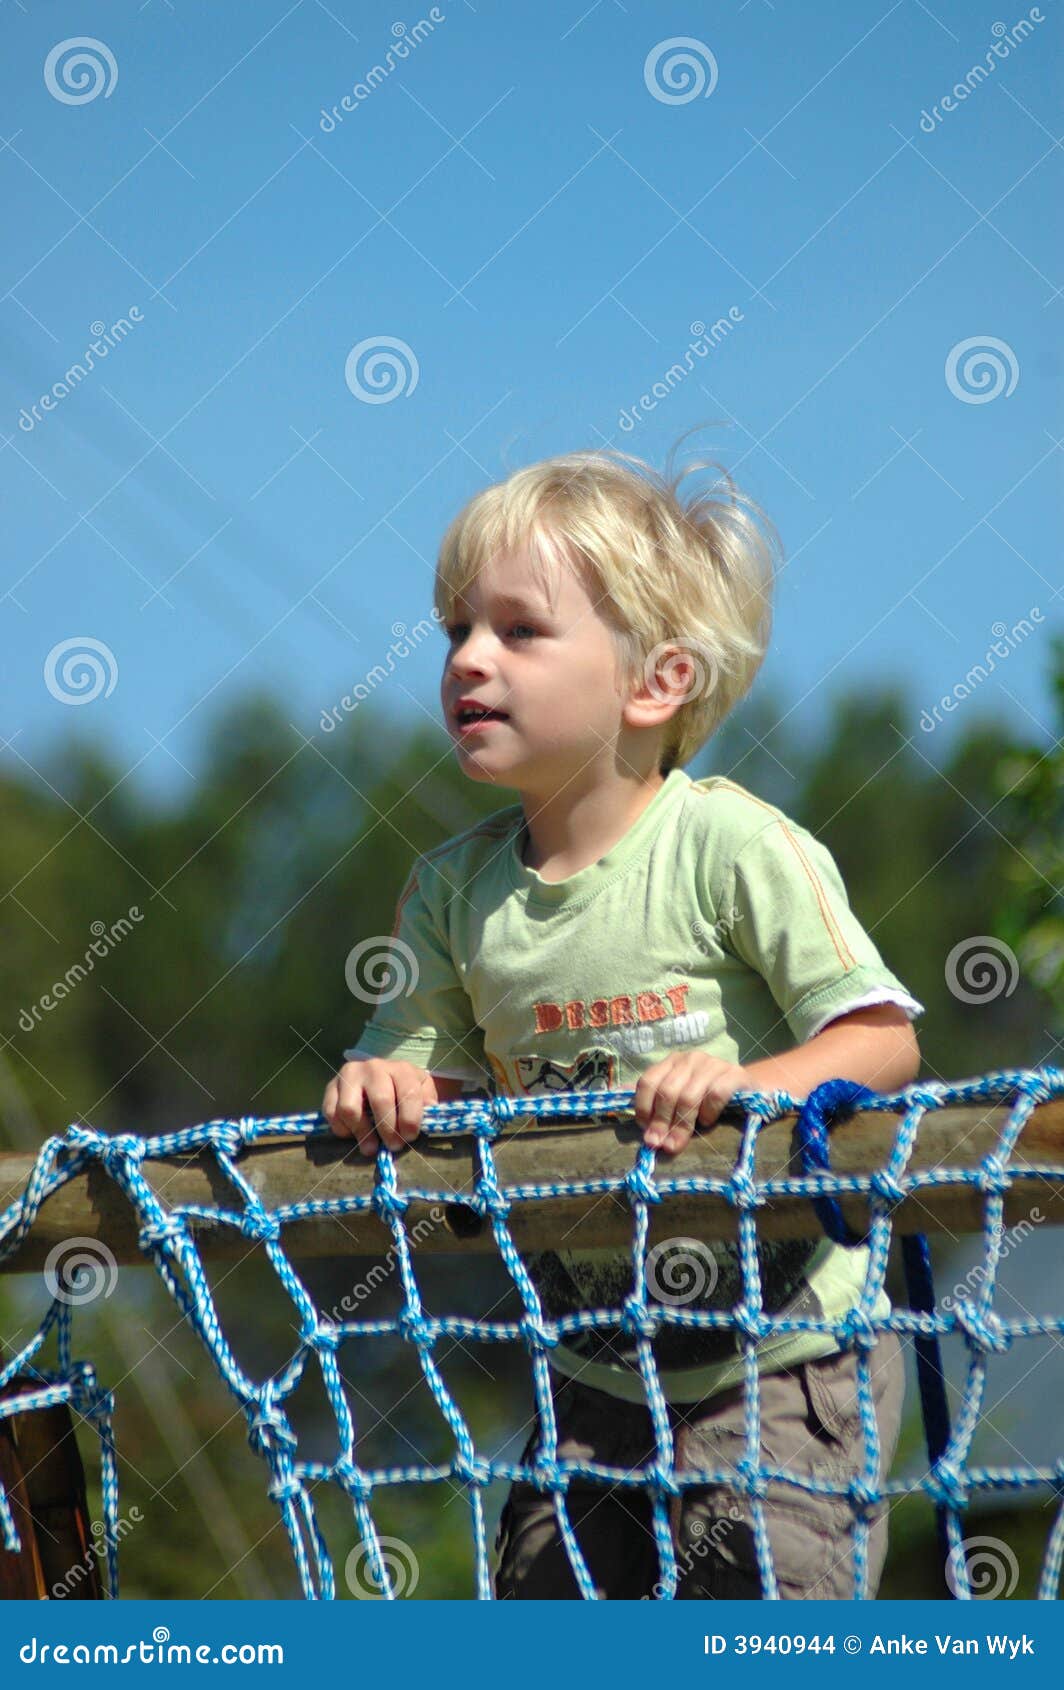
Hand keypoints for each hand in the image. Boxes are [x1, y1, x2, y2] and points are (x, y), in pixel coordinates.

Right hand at [322, 1059, 439, 1156]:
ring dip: (362, 1133)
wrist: (377, 1076)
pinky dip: (342, 1129)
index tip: (410, 1137)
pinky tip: (354, 1134)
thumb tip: (429, 1114)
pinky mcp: (331, 1087)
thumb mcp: (421, 1090)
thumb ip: (427, 1101)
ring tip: (371, 1147)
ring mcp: (349, 1076)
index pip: (408, 1093)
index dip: (410, 1119)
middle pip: (380, 1101)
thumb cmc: (402, 1088)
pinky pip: (331, 1113)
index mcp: (400, 1069)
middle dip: (388, 1129)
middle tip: (393, 1146)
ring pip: (350, 1108)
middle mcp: (373, 1067)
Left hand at [633, 1053, 748, 1153]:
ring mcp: (713, 1064)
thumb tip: (626, 1113)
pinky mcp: (735, 1074)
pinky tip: (708, 1122)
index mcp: (671, 1063)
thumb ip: (656, 1104)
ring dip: (682, 1125)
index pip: (647, 1081)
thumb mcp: (680, 1099)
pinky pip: (715, 1094)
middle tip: (661, 1146)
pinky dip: (708, 1113)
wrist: (749, 1091)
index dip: (643, 1108)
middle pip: (667, 1092)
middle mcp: (690, 1059)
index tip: (646, 1131)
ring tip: (679, 1143)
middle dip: (662, 1123)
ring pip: (688, 1096)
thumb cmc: (708, 1099)